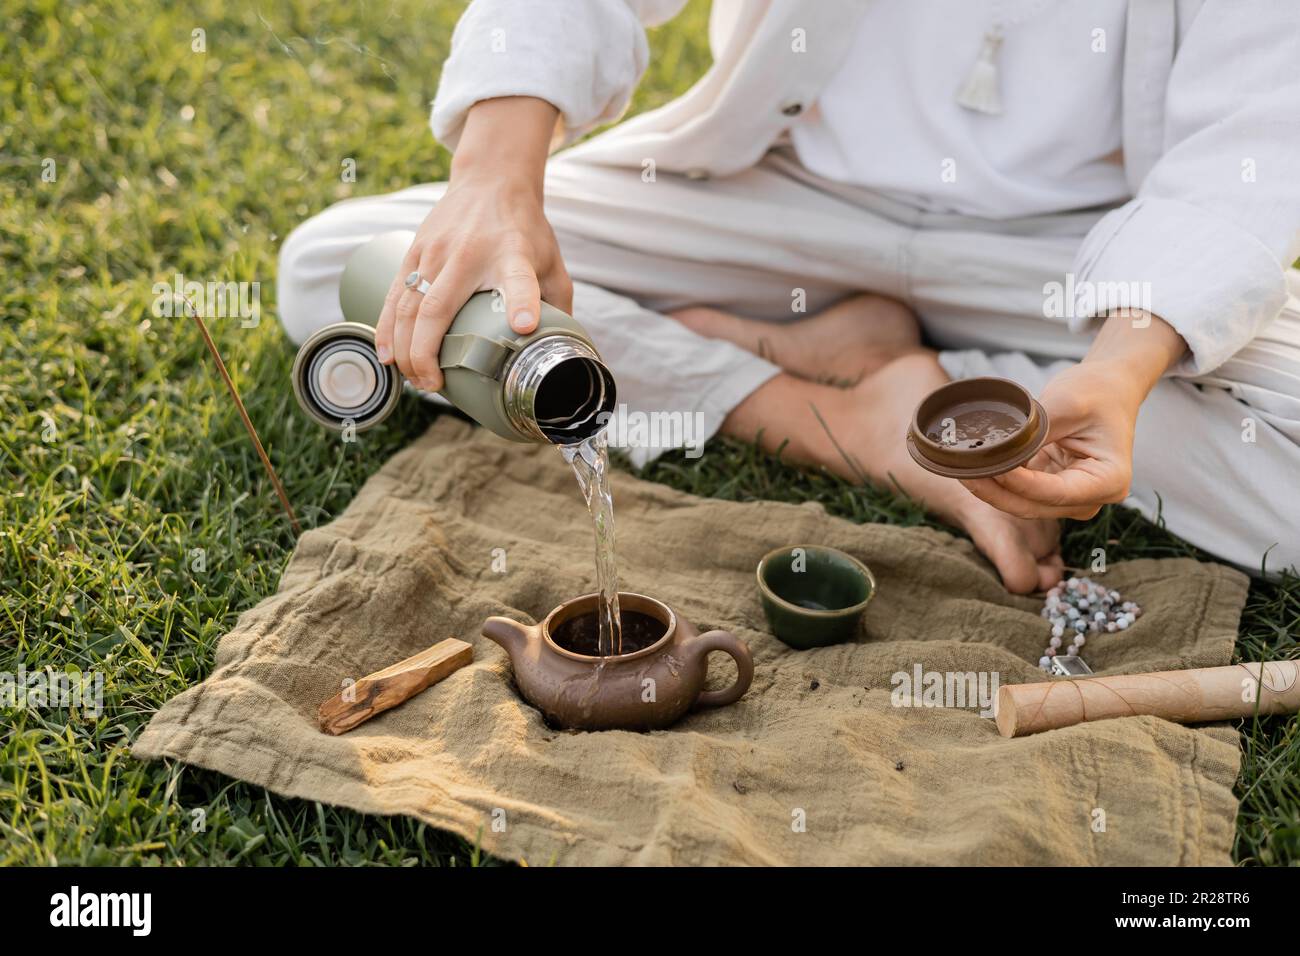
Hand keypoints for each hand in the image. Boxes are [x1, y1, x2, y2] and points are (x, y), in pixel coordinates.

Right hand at [375, 97, 571, 391]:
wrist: (491, 179)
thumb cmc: (525, 229)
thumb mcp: (551, 262)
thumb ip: (555, 305)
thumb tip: (559, 354)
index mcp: (512, 255)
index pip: (518, 279)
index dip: (522, 303)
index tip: (524, 326)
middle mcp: (469, 254)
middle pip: (438, 308)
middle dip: (428, 354)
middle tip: (434, 386)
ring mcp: (436, 251)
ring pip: (409, 306)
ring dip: (407, 348)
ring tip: (415, 379)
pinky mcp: (415, 250)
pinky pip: (395, 295)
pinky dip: (387, 327)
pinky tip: (388, 354)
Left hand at [960, 310, 1186, 519]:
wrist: (1107, 389)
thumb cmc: (1095, 392)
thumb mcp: (1067, 404)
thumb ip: (1035, 433)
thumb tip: (997, 454)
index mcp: (1109, 481)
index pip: (1055, 492)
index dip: (1019, 484)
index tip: (990, 466)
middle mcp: (1092, 499)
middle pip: (1034, 506)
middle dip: (996, 491)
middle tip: (963, 471)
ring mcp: (1071, 499)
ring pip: (1022, 504)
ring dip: (991, 489)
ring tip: (961, 468)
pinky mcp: (1052, 492)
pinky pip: (1019, 493)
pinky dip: (997, 483)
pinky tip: (973, 468)